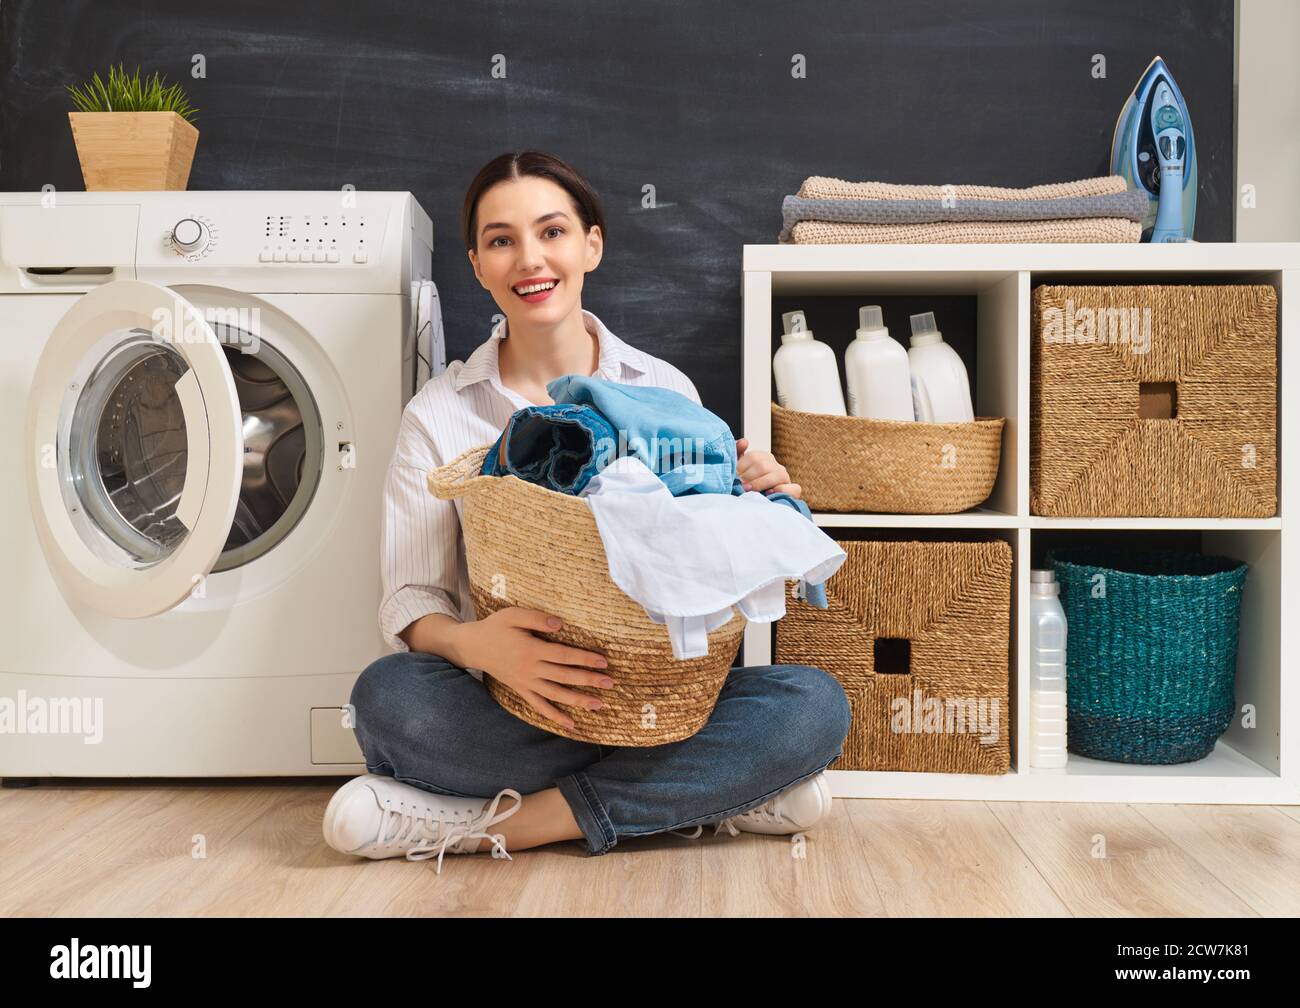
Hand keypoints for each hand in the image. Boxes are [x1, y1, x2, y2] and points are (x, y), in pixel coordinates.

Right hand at [454, 607, 614, 729]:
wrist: (473, 646)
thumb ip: (538, 619)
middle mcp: (530, 669)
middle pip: (564, 677)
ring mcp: (525, 682)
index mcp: (531, 650)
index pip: (564, 656)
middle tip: (611, 683)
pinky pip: (539, 706)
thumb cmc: (496, 627)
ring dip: (578, 701)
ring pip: (555, 694)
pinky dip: (555, 716)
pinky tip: (571, 724)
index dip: (584, 659)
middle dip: (588, 681)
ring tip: (598, 705)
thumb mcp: (514, 615)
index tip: (603, 662)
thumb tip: (560, 625)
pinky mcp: (521, 690)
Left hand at [735, 437, 801, 497]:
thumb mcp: (738, 470)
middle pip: (763, 466)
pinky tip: (768, 494)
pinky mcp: (793, 490)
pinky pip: (793, 488)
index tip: (734, 476)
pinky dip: (782, 490)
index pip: (753, 457)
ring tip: (749, 490)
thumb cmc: (745, 486)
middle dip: (749, 477)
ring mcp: (785, 478)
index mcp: (764, 458)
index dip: (741, 467)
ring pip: (778, 475)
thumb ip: (737, 453)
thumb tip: (744, 442)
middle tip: (740, 485)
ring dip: (761, 483)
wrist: (752, 503)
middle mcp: (776, 466)